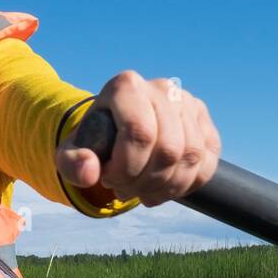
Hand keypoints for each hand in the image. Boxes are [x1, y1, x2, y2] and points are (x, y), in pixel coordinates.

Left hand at [55, 71, 221, 206]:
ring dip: (165, 187)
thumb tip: (89, 173)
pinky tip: (162, 189)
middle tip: (123, 189)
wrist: (117, 132)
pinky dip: (185, 186)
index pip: (139, 132)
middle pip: (168, 148)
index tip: (109, 178)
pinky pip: (207, 163)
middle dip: (144, 181)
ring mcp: (189, 104)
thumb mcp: (70, 152)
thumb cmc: (94, 142)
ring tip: (140, 190)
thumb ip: (72, 163)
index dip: (126, 167)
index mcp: (126, 86)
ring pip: (191, 157)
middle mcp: (163, 89)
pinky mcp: (205, 124)